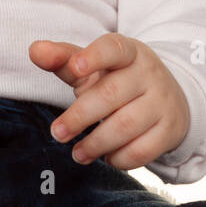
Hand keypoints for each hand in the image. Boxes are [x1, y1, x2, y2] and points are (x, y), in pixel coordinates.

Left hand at [28, 34, 189, 169]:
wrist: (169, 98)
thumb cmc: (119, 80)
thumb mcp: (93, 67)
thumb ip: (63, 59)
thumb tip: (35, 50)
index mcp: (129, 52)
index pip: (113, 48)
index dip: (94, 56)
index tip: (75, 67)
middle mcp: (149, 73)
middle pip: (111, 94)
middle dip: (79, 116)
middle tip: (57, 133)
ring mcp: (163, 102)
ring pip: (126, 125)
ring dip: (96, 143)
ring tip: (78, 154)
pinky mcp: (170, 130)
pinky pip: (142, 150)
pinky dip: (119, 158)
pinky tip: (107, 157)